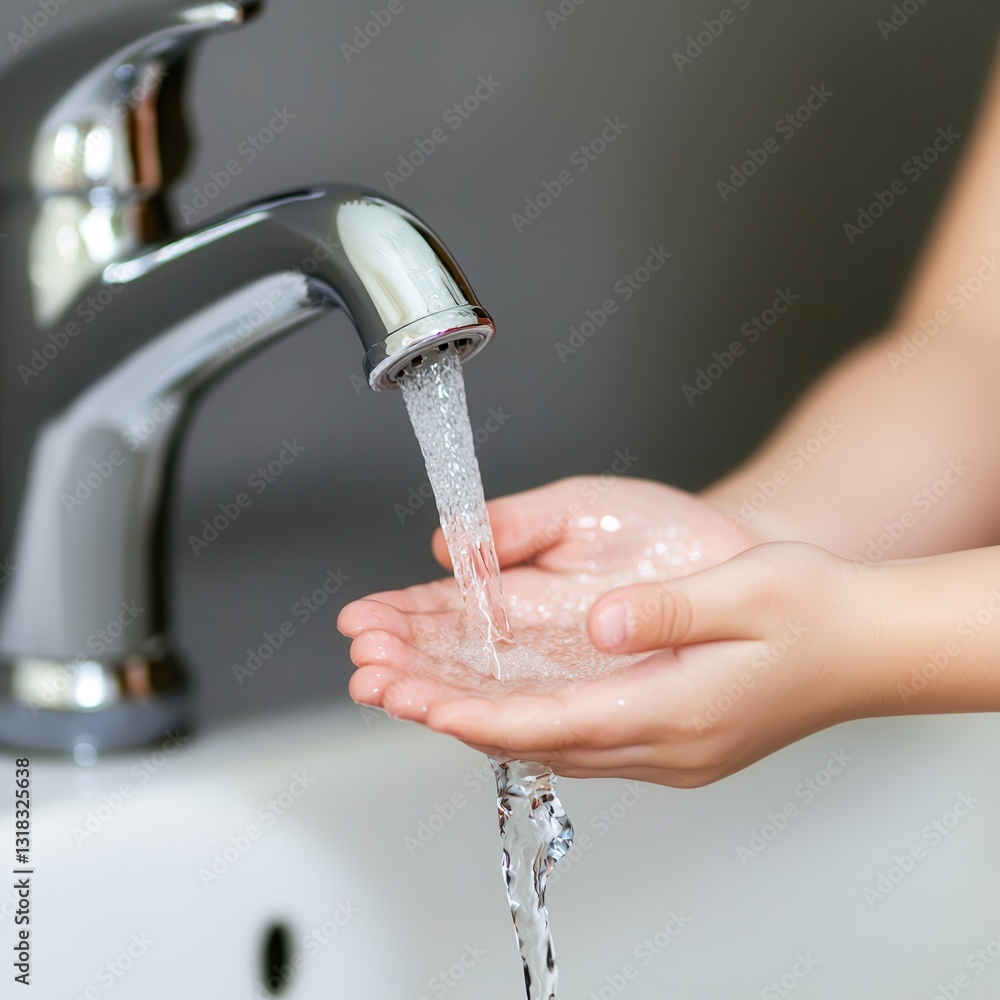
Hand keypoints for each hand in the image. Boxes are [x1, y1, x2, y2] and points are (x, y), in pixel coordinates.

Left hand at [342, 537, 882, 786]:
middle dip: (449, 711)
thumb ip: (672, 612)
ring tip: (400, 679)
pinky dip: (513, 709)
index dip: (479, 714)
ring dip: (471, 710)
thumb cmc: (812, 612)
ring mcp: (660, 745)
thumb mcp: (751, 591)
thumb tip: (601, 625)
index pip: (556, 724)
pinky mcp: (660, 732)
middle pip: (532, 737)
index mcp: (677, 712)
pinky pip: (568, 728)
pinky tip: (477, 688)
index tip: (417, 699)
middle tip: (377, 681)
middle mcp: (660, 742)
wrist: (863, 643)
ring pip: (543, 735)